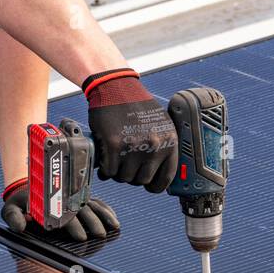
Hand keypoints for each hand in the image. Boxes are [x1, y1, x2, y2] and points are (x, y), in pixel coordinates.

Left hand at [0, 181, 120, 242]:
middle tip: (100, 235)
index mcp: (49, 201)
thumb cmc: (19, 203)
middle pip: (81, 210)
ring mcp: (73, 197)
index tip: (81, 237)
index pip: (62, 214)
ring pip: (91, 205)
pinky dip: (105, 209)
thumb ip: (14, 218)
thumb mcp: (10, 209)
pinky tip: (113, 218)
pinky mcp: (80, 198)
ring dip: (103, 215)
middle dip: (92, 223)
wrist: (26, 189)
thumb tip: (20, 227)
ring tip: (114, 227)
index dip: (72, 226)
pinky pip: (96, 202)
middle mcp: (63, 198)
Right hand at [83, 69, 177, 191]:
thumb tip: (160, 171)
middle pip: (141, 180)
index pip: (166, 178)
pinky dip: (104, 170)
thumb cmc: (136, 104)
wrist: (116, 87)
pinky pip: (109, 171)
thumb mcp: (160, 124)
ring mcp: (134, 146)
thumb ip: (163, 146)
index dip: (155, 185)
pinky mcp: (115, 146)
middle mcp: (154, 146)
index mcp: (169, 141)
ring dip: (117, 173)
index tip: (148, 185)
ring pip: (124, 178)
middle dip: (132, 176)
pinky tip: (104, 162)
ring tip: (115, 160)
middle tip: (125, 165)